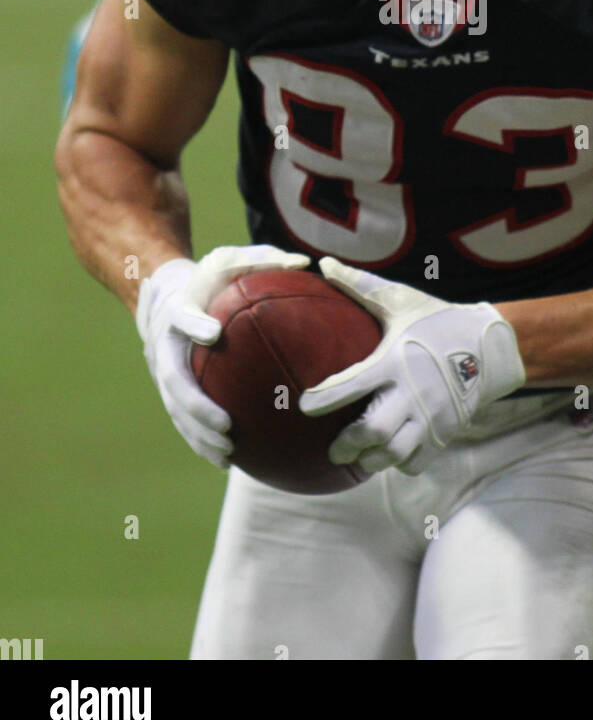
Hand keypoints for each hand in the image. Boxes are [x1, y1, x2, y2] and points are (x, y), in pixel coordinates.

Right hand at [136, 244, 309, 465]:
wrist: (160, 292)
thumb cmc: (208, 277)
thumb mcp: (229, 260)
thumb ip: (262, 259)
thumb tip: (306, 263)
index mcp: (178, 309)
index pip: (181, 315)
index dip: (193, 323)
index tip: (213, 332)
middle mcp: (165, 344)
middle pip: (173, 378)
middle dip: (196, 405)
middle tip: (226, 424)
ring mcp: (163, 369)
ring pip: (175, 408)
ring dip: (198, 434)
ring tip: (227, 453)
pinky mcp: (169, 388)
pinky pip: (182, 420)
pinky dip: (199, 441)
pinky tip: (226, 460)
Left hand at [299, 257, 524, 475]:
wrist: (489, 345)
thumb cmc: (436, 320)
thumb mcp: (400, 300)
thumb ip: (360, 286)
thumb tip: (324, 264)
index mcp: (395, 360)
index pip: (353, 383)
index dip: (325, 398)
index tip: (305, 406)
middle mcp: (412, 391)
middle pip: (375, 430)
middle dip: (349, 443)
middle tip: (333, 449)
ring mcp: (431, 415)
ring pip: (396, 452)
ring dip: (373, 459)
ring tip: (360, 456)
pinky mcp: (445, 432)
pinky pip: (418, 461)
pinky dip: (400, 463)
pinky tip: (389, 456)